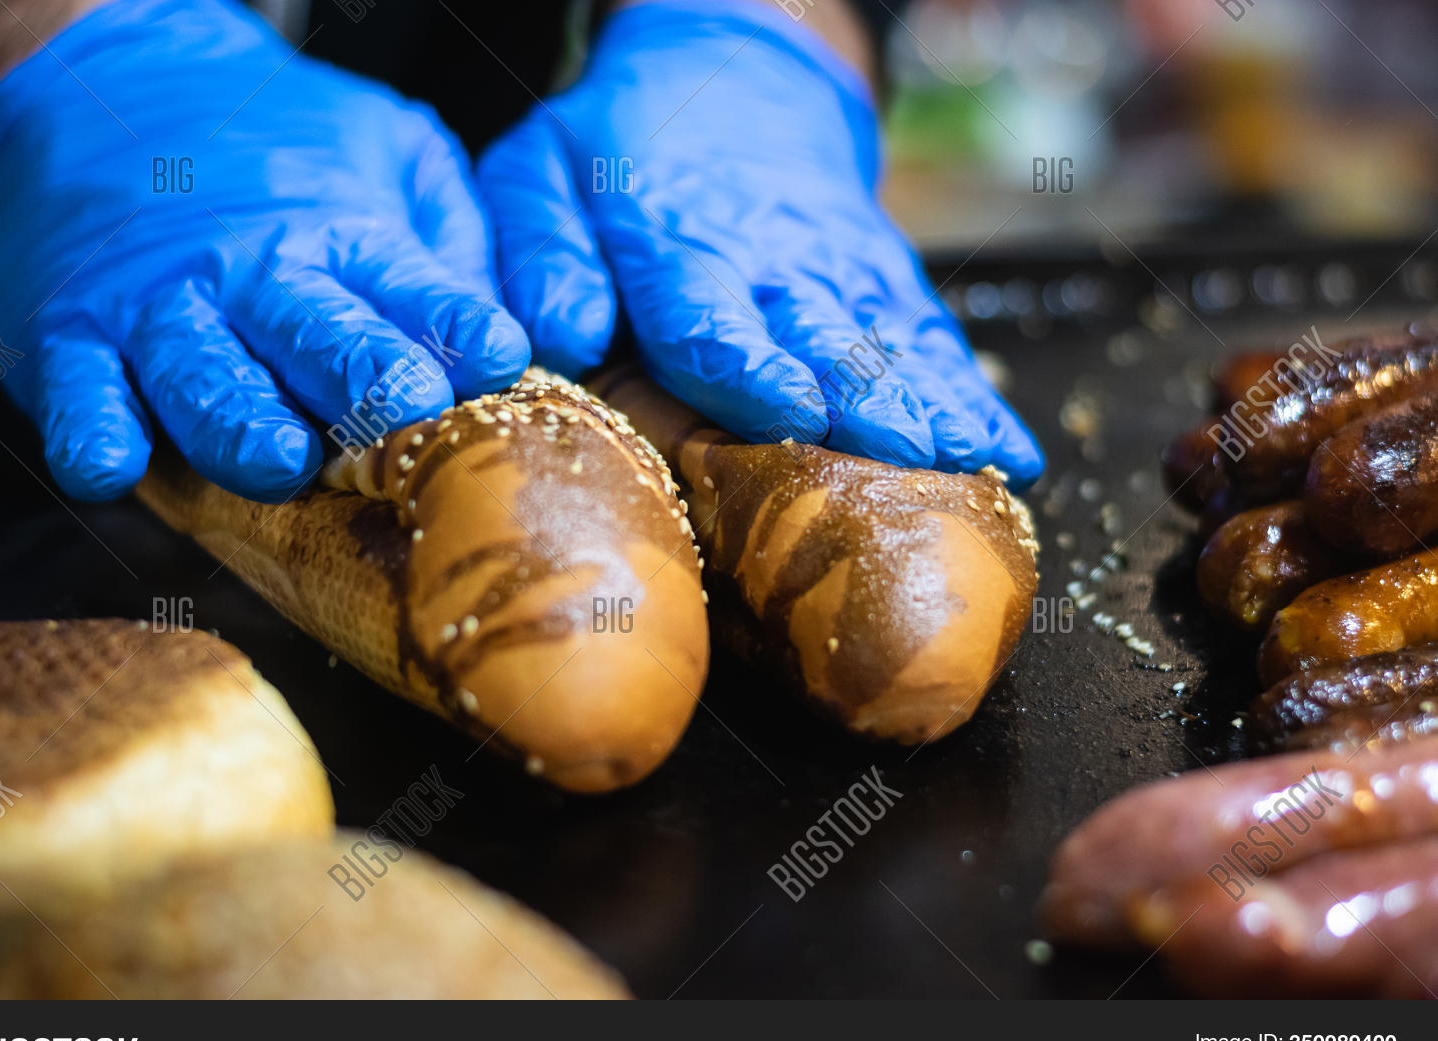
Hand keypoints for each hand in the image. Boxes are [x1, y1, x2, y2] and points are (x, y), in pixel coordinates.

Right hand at [0, 0, 527, 500]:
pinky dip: (92, 428)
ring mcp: (161, 307)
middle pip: (320, 342)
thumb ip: (453, 243)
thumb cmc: (278, 141)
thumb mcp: (394, 155)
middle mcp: (258, 277)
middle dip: (367, 385)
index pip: (418, 297)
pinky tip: (109, 464)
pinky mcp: (71, 331)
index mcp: (349, 241)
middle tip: (405, 417)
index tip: (495, 357)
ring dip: (243, 425)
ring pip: (207, 378)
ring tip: (278, 461)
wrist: (108, 81)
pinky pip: (80, 390)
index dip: (458, 331)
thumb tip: (520, 340)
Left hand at [477, 0, 1042, 484]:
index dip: (751, 368)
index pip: (711, 317)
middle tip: (906, 454)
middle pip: (821, 339)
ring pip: (888, 343)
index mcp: (674, 244)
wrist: (729, 72)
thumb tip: (560, 337)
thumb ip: (543, 253)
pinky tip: (1008, 452)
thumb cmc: (618, 145)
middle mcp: (770, 261)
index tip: (792, 412)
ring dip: (932, 404)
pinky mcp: (881, 277)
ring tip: (973, 460)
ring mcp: (838, 269)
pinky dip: (970, 393)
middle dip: (864, 400)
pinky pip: (929, 337)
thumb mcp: (541, 174)